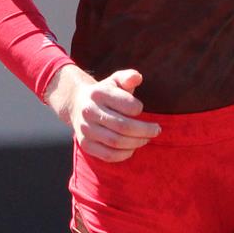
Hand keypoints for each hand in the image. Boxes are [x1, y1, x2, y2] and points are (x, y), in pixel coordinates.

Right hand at [46, 66, 160, 162]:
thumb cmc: (105, 93)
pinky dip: (124, 154)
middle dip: (145, 130)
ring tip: (146, 138)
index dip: (139, 109)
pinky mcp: (85, 144)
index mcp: (99, 93)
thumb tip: (137, 78)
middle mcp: (89, 111)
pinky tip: (132, 148)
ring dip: (137, 142)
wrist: (77, 104)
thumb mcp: (115, 80)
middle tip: (156, 130)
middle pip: (123, 126)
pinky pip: (108, 155)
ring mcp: (85, 129)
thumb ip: (128, 77)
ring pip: (116, 142)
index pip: (127, 105)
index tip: (142, 110)